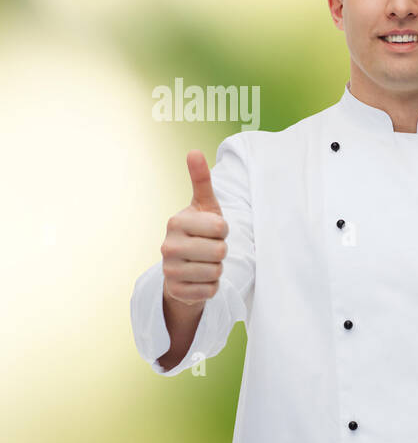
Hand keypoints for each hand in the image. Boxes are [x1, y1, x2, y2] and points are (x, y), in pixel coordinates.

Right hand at [161, 150, 228, 305]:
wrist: (184, 267)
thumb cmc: (200, 232)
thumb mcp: (204, 206)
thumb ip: (202, 180)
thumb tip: (194, 151)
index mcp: (176, 222)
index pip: (220, 228)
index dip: (224, 231)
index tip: (213, 230)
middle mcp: (167, 246)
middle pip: (219, 252)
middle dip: (221, 251)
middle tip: (210, 248)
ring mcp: (169, 270)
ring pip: (216, 272)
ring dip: (217, 269)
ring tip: (205, 263)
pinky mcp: (175, 291)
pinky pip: (210, 290)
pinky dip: (212, 286)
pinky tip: (200, 279)